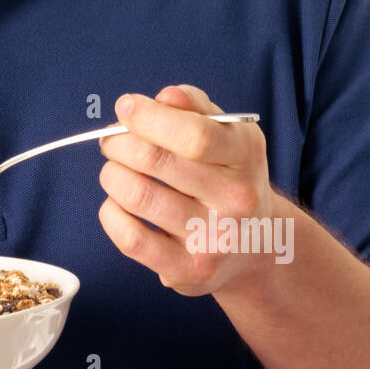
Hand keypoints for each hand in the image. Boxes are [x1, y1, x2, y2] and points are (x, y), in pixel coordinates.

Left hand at [97, 84, 278, 295]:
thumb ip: (195, 106)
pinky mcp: (188, 271)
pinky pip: (130, 238)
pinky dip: (111, 213)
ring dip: (112, 174)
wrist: (258, 244)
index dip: (148, 116)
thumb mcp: (226, 134)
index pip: (194, 135)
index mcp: (246, 156)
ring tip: (116, 170)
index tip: (125, 107)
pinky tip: (118, 203)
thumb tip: (165, 97)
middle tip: (112, 140)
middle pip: (155, 161)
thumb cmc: (227, 176)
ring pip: (137, 195)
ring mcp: (213, 239)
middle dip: (119, 142)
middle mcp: (237, 200)